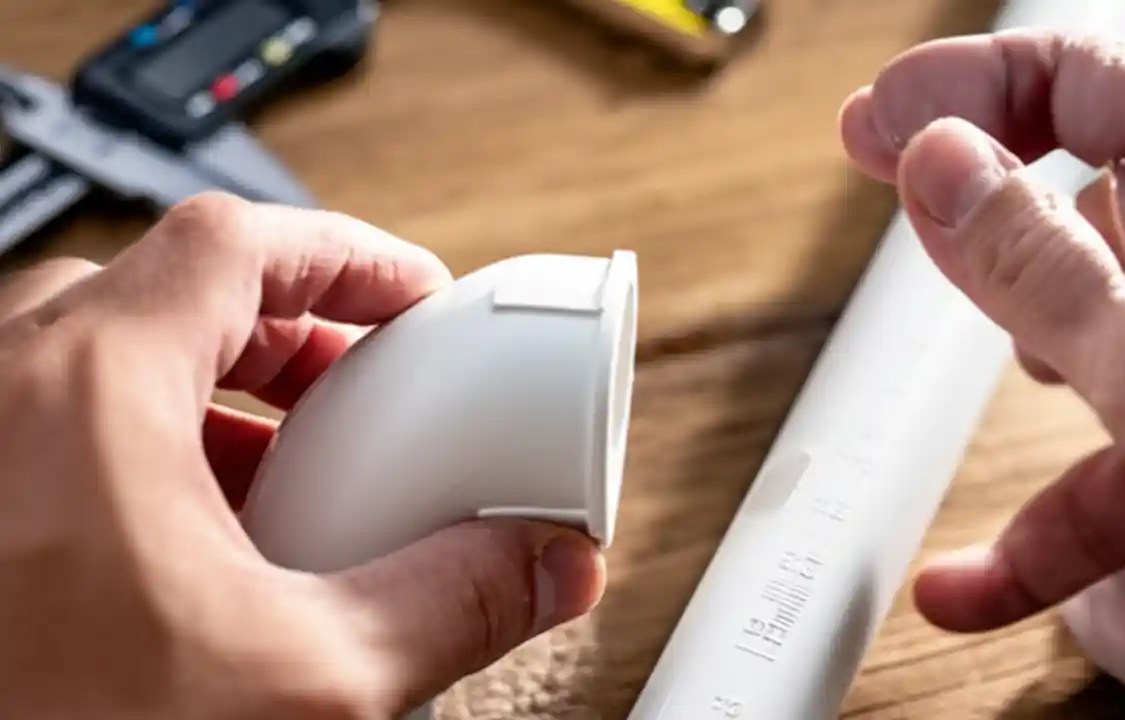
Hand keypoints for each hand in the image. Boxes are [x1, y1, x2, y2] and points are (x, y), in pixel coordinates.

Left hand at [0, 193, 604, 718]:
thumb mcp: (293, 680)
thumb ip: (447, 607)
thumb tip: (537, 569)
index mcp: (83, 386)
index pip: (237, 241)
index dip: (348, 255)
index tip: (413, 298)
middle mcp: (5, 386)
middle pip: (178, 290)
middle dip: (295, 332)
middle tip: (368, 386)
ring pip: (112, 351)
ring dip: (222, 388)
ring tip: (296, 465)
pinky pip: (64, 418)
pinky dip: (152, 441)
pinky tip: (203, 535)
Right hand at [840, 31, 1124, 630]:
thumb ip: (1042, 271)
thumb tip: (935, 167)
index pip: (1082, 84)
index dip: (969, 88)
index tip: (879, 122)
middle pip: (1070, 190)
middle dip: (973, 191)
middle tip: (888, 178)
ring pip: (1080, 322)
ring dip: (1015, 347)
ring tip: (984, 374)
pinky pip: (1093, 483)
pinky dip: (1027, 535)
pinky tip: (970, 580)